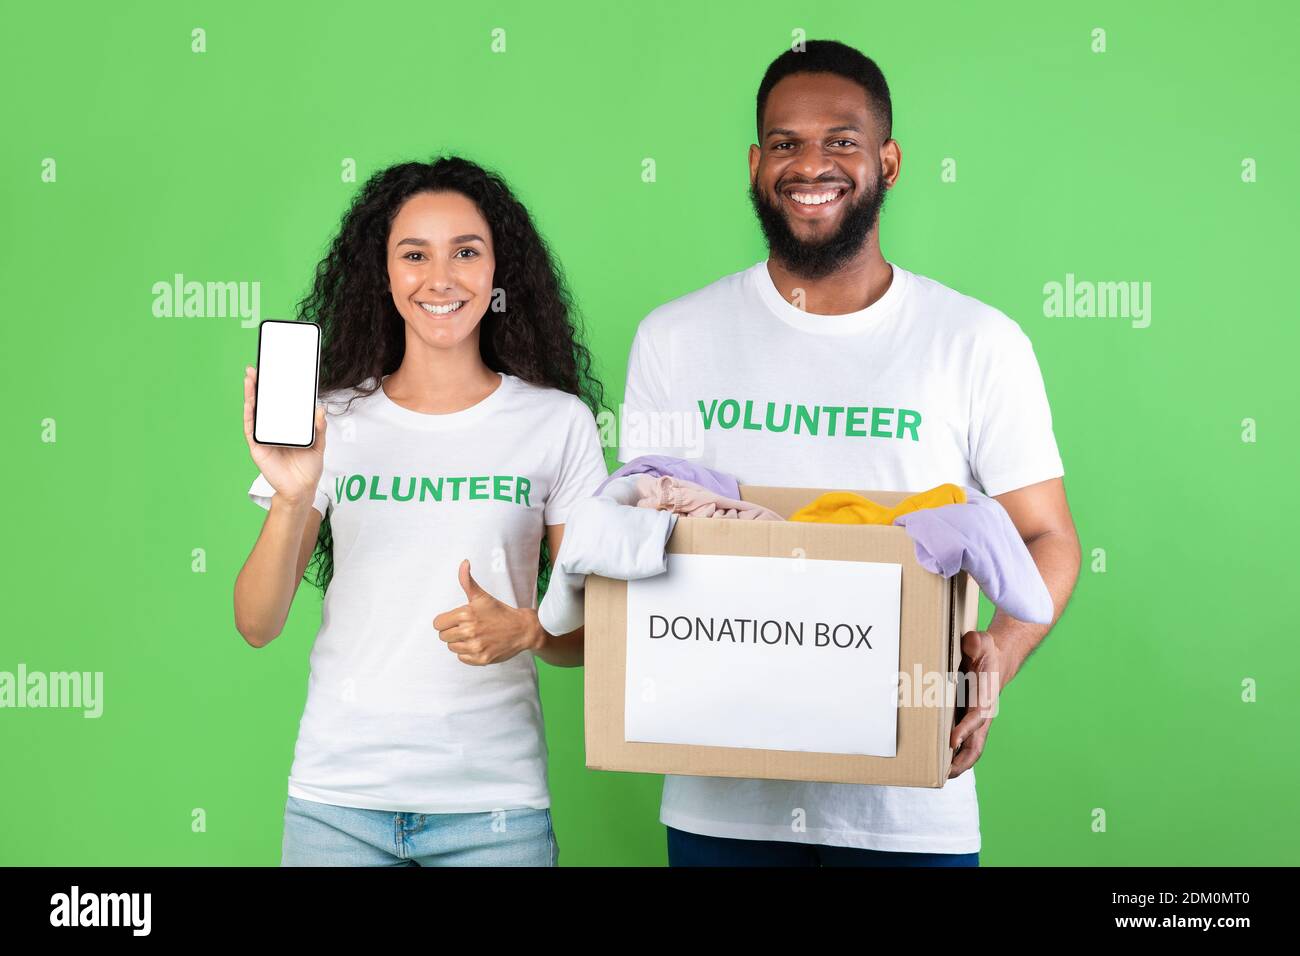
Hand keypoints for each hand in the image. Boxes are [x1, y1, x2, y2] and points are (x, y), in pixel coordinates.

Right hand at [243, 365, 325, 504]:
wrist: (301, 489)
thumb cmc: (308, 468)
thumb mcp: (318, 445)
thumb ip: (319, 428)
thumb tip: (320, 409)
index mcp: (287, 427)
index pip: (279, 405)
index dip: (275, 389)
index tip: (274, 372)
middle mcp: (273, 429)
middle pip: (263, 404)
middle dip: (258, 386)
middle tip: (256, 368)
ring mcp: (264, 437)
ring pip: (254, 412)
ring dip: (250, 395)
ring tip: (250, 377)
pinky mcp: (258, 446)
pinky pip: (251, 428)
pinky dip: (249, 414)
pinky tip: (250, 401)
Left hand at [433, 560, 542, 665]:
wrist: (522, 629)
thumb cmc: (500, 612)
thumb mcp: (482, 596)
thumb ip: (467, 581)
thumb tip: (463, 562)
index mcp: (466, 614)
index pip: (438, 624)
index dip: (446, 621)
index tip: (457, 620)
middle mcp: (469, 631)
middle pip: (443, 637)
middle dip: (453, 632)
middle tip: (468, 627)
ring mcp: (475, 646)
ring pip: (452, 647)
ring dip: (460, 643)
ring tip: (475, 636)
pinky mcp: (481, 659)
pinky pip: (462, 658)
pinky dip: (468, 653)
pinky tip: (479, 645)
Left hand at [947, 629, 1004, 778]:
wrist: (996, 657)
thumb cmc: (985, 650)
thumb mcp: (980, 641)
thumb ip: (975, 643)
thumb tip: (969, 643)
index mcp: (985, 697)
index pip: (977, 717)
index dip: (966, 729)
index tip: (951, 740)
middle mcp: (982, 713)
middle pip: (976, 744)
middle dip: (962, 760)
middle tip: (944, 773)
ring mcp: (975, 720)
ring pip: (970, 748)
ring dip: (957, 763)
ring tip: (938, 776)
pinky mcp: (967, 720)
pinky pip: (963, 742)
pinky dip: (954, 755)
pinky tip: (939, 763)